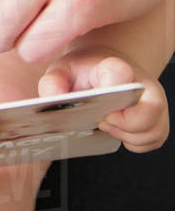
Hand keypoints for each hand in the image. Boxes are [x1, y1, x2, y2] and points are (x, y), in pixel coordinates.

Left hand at [38, 48, 168, 152]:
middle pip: (151, 108)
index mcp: (113, 67)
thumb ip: (52, 83)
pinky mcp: (157, 117)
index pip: (121, 75)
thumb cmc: (83, 72)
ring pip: (153, 129)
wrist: (100, 68)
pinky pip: (154, 139)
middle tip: (101, 121)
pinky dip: (135, 143)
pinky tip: (117, 131)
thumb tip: (52, 100)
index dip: (111, 93)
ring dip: (127, 136)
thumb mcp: (60, 71)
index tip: (98, 110)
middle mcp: (140, 83)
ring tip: (106, 125)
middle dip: (124, 125)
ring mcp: (152, 101)